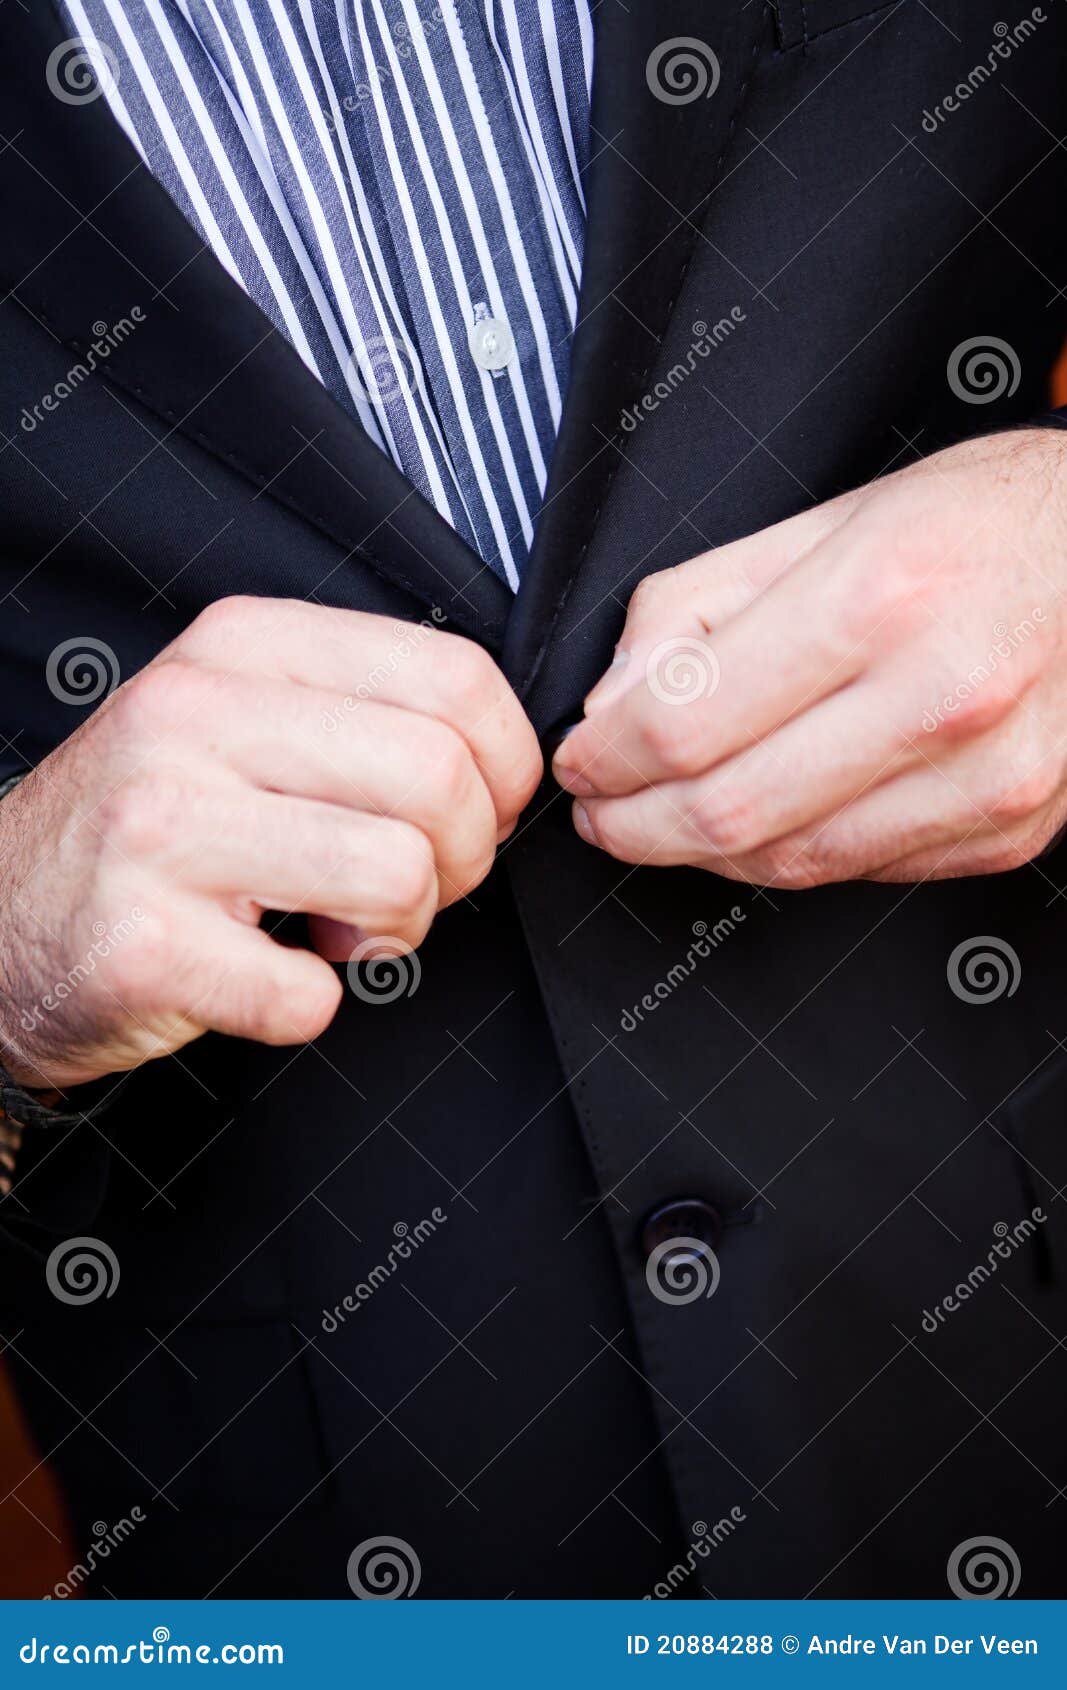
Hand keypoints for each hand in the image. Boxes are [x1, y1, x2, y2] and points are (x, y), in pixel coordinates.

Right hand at [0, 597, 540, 1088]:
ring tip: (335, 930)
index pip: (456, 675)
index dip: (507, 766)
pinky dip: (310, 1005)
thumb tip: (504, 770)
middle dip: (464, 860)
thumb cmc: (152, 828)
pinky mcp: (142, 943)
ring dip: (396, 934)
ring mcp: (159, 827)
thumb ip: (362, 715)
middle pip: (442, 777)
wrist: (1, 921)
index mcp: (241, 646)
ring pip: (397, 875)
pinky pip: (312, 994)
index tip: (484, 811)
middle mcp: (192, 716)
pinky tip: (259, 975)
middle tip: (409, 890)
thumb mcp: (242, 721)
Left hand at [553, 428, 1066, 887]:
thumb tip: (616, 695)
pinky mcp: (1007, 829)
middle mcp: (940, 696)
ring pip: (789, 861)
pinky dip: (785, 856)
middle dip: (631, 824)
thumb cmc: (983, 524)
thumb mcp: (830, 517)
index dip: (605, 755)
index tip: (581, 756)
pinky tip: (757, 823)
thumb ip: (702, 603)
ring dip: (698, 852)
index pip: (686, 720)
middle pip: (726, 810)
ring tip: (658, 821)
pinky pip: (859, 870)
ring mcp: (984, 778)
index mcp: (878, 597)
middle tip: (599, 809)